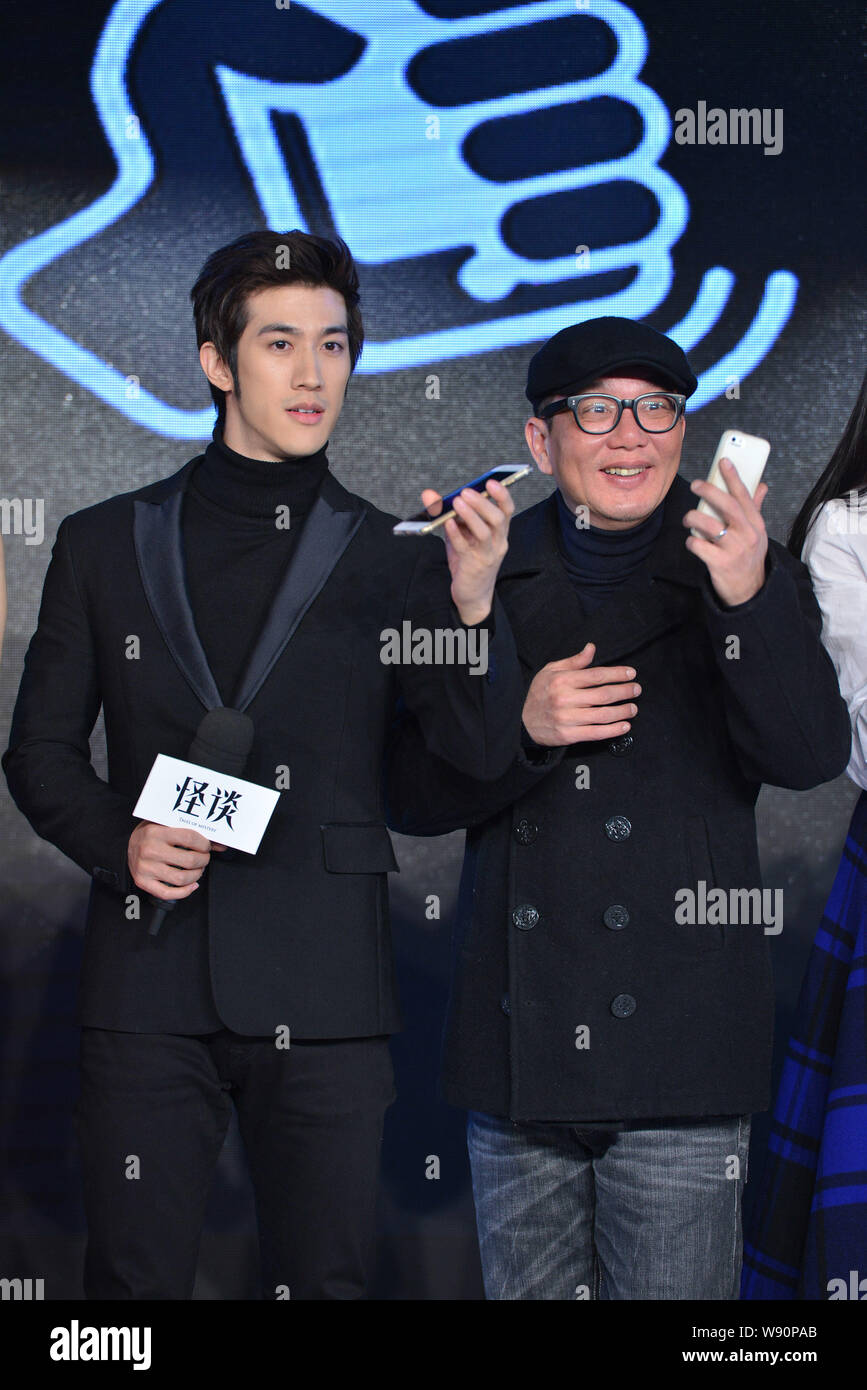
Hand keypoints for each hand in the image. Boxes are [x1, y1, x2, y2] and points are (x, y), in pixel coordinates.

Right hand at [128, 820, 225, 900]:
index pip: (190, 838)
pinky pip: (167, 893)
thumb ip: (192, 832)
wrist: (126, 845)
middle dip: (203, 860)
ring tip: (198, 869)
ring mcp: (146, 868)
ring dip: (197, 875)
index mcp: (156, 832)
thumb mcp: (168, 825)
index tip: (207, 846)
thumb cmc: (151, 834)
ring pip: (181, 878)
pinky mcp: (143, 882)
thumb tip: (220, 844)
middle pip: (189, 860)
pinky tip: (192, 885)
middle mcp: (150, 850)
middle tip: (204, 858)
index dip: (204, 844)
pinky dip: (185, 892)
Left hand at [420, 479, 514, 625]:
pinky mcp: (474, 566)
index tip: (492, 481)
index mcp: (499, 531)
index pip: (507, 509)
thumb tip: (429, 494)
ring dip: (471, 516)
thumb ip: (446, 512)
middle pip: (497, 518)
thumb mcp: (458, 533)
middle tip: (466, 492)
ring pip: (485, 532)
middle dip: (482, 503)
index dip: (502, 494)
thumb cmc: (467, 559)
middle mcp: (498, 541)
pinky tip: (448, 524)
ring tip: (458, 503)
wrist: (472, 593)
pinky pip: (466, 548)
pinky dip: (456, 534)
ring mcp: (488, 555)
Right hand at [522, 642, 639, 745]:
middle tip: (637, 690)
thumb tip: (592, 648)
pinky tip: (625, 726)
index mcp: (562, 680)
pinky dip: (613, 730)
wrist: (522, 722)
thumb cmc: (539, 694)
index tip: (631, 674)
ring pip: (603, 715)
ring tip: (633, 708)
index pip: (596, 675)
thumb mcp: (550, 671)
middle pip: (603, 695)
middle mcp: (565, 699)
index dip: (617, 674)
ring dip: (623, 711)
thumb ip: (574, 661)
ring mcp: (567, 718)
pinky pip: (596, 733)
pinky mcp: (569, 735)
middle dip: (624, 692)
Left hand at [684, 458, 768, 605]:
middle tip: (695, 484)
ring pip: (708, 525)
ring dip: (693, 518)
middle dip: (709, 490)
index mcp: (756, 524)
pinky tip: (693, 542)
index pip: (745, 495)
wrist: (750, 591)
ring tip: (688, 519)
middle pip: (727, 505)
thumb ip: (755, 509)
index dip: (733, 477)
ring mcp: (734, 550)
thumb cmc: (750, 557)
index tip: (723, 461)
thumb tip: (761, 485)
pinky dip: (691, 541)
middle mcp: (748, 535)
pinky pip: (698, 545)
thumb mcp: (758, 533)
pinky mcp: (720, 563)